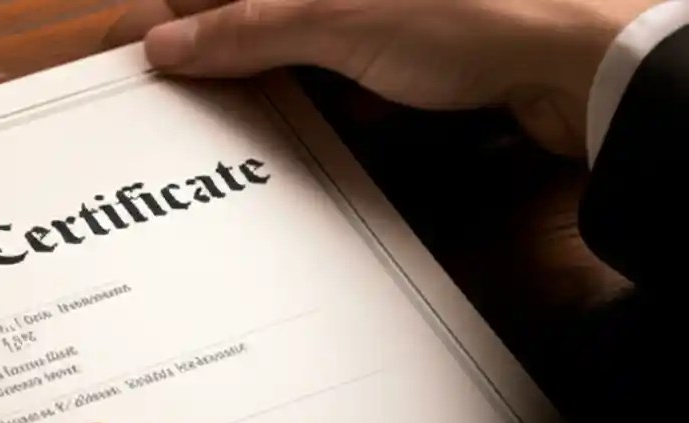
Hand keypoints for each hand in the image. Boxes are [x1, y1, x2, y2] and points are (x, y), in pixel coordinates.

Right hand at [106, 0, 659, 156]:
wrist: (570, 62)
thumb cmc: (466, 14)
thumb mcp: (335, 18)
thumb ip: (245, 28)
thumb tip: (168, 40)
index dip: (170, 14)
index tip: (128, 52)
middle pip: (253, 21)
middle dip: (213, 59)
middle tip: (167, 105)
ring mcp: (373, 23)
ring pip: (292, 57)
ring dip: (264, 91)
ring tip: (221, 131)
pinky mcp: (402, 60)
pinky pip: (337, 85)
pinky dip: (320, 109)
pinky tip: (309, 132)